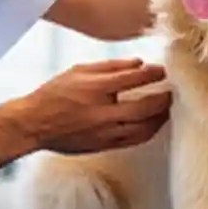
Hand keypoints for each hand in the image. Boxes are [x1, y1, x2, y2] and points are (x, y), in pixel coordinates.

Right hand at [15, 58, 171, 153]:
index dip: (153, 73)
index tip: (162, 70)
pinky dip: (148, 131)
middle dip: (163, 99)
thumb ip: (110, 66)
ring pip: (144, 128)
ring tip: (167, 108)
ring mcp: (105, 132)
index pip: (134, 79)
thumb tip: (138, 63)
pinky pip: (134, 140)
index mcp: (96, 89)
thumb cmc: (54, 95)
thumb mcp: (79, 71)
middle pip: (145, 107)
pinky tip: (153, 123)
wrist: (34, 124)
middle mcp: (103, 112)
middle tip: (173, 92)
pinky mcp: (104, 145)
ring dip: (160, 117)